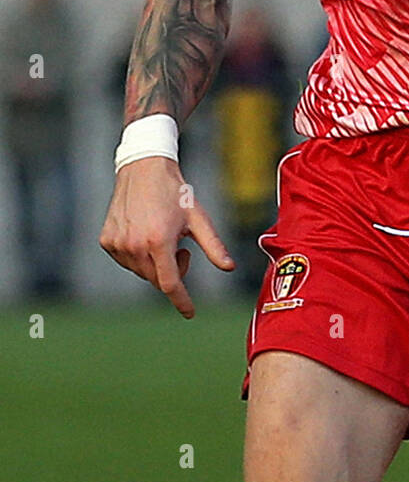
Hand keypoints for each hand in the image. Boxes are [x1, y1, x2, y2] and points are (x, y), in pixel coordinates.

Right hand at [99, 157, 234, 317]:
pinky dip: (139, 256)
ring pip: (141, 272)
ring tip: (163, 237)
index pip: (169, 284)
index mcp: (159, 241)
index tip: (190, 312)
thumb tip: (230, 267)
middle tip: (183, 250)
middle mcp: (134, 245)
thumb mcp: (198, 218)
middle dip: (173, 272)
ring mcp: (117, 244)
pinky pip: (126, 261)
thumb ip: (214, 246)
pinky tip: (145, 234)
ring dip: (155, 264)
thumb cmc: (175, 193)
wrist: (144, 169)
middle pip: (157, 279)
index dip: (181, 300)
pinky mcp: (106, 240)